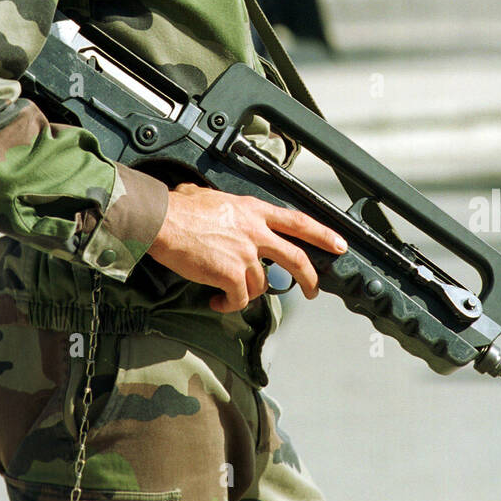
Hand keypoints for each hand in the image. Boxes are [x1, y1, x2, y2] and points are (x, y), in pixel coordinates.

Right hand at [148, 181, 347, 313]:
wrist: (161, 221)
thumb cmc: (177, 208)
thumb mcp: (209, 196)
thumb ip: (222, 206)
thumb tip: (207, 202)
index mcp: (253, 210)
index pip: (298, 221)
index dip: (322, 234)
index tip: (339, 244)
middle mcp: (255, 232)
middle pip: (295, 258)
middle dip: (309, 277)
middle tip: (313, 290)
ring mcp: (245, 254)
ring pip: (261, 285)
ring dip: (246, 293)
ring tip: (227, 294)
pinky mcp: (231, 275)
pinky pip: (239, 299)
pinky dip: (228, 304)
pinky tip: (217, 302)